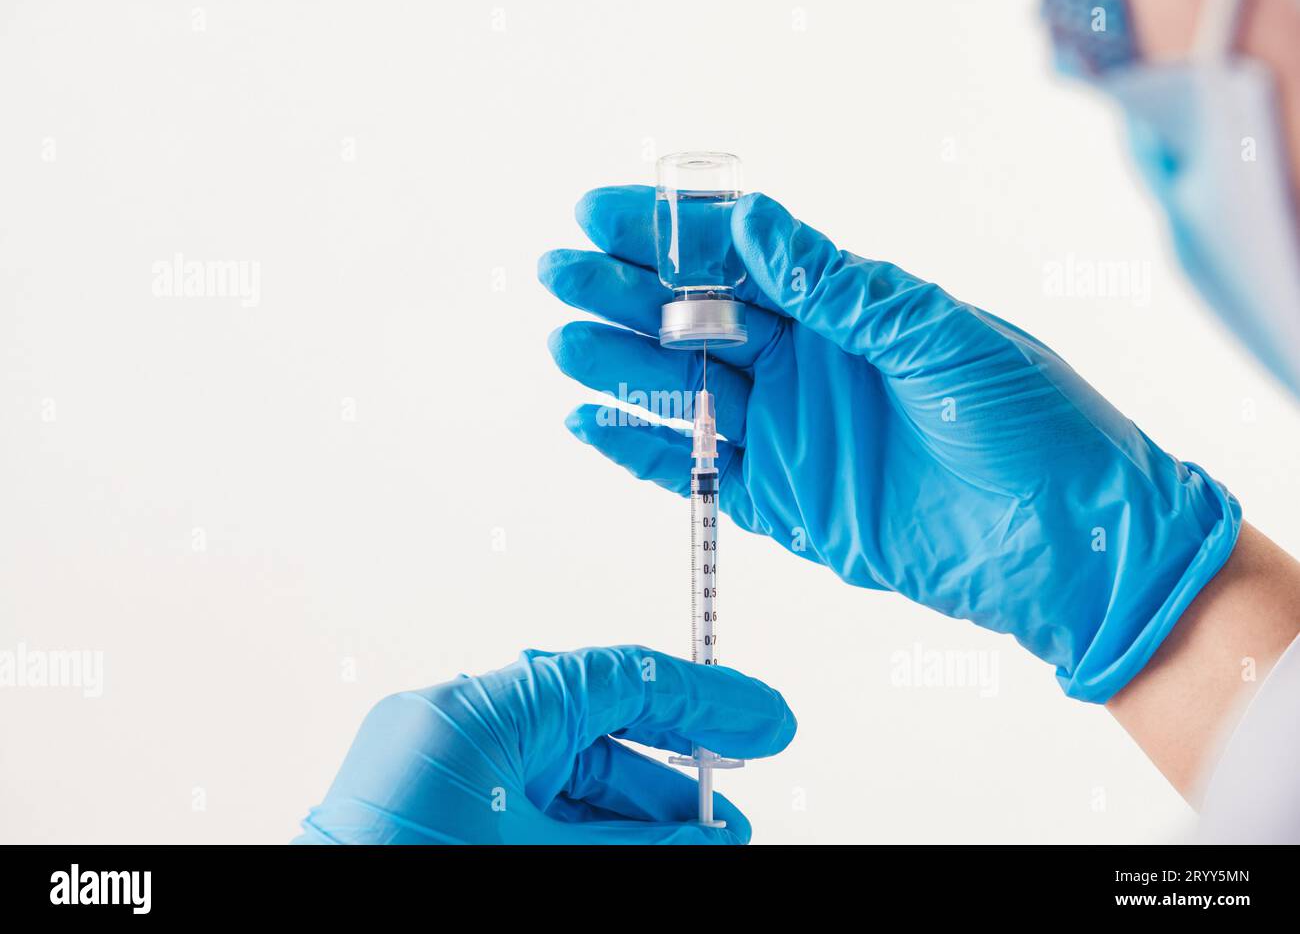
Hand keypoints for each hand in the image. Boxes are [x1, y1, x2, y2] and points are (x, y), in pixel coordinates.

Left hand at [294, 645, 795, 843]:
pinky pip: (538, 803)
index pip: (613, 680)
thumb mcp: (543, 861)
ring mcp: (448, 770)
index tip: (764, 719)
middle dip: (682, 752)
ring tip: (715, 835)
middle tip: (753, 763)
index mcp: (472, 715)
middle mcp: (458, 729)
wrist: (318, 929)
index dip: (702, 697)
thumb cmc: (399, 881)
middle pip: (598, 722)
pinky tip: (655, 845)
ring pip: (572, 772)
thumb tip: (707, 837)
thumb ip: (633, 846)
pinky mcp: (446, 808)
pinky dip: (597, 825)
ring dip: (647, 806)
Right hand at [540, 187, 1240, 702]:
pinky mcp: (789, 506)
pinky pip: (700, 473)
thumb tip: (757, 228)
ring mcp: (795, 436)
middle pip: (699, 322)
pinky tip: (593, 422)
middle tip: (563, 271)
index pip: (742, 259)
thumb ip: (841, 290)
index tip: (606, 214)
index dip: (671, 235)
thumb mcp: (939, 336)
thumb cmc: (1034, 426)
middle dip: (628, 294)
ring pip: (688, 393)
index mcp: (849, 311)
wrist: (1072, 547)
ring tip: (566, 341)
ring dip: (625, 368)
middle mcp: (811, 367)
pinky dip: (647, 450)